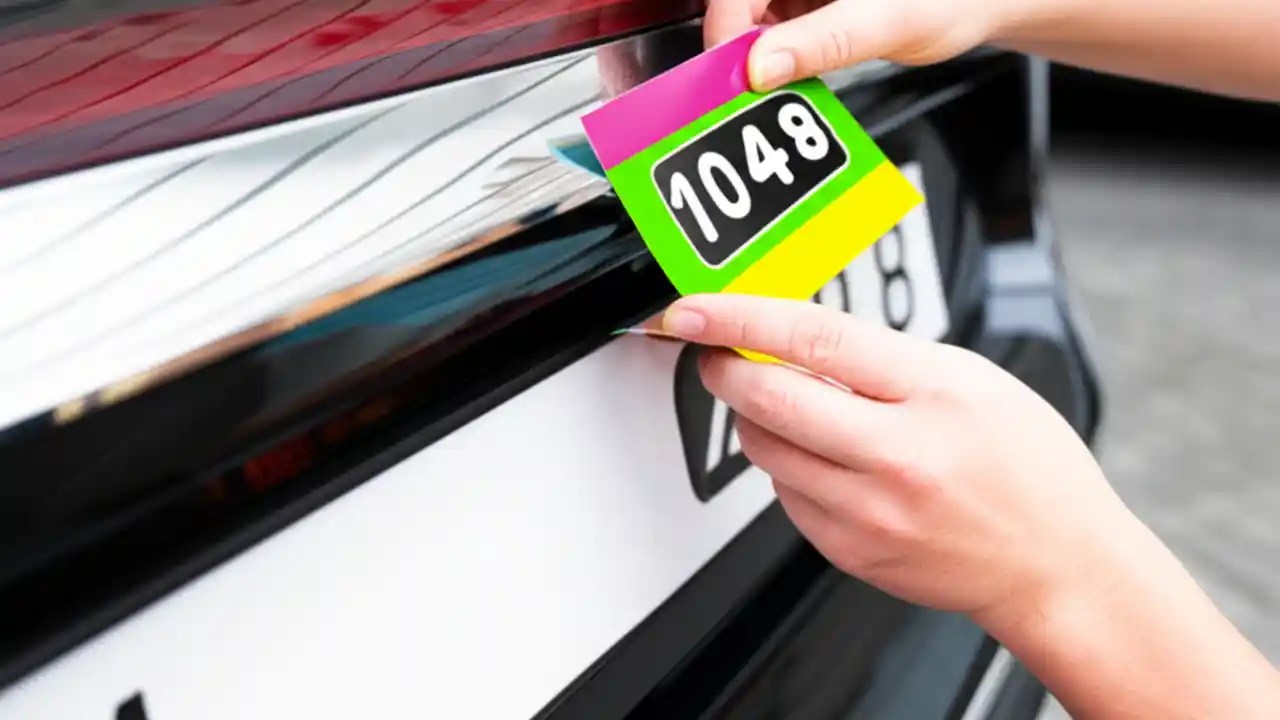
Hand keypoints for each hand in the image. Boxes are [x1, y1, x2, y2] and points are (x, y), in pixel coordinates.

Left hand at [660, 294, 1142, 625]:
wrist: (1053, 566)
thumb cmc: (1025, 467)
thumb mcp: (971, 379)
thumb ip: (880, 358)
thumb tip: (793, 338)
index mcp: (934, 396)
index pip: (815, 339)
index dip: (741, 316)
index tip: (697, 307)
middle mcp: (898, 457)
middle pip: (770, 400)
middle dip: (724, 367)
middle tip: (718, 352)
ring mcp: (870, 511)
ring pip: (765, 449)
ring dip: (753, 417)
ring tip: (788, 405)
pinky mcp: (849, 550)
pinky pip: (784, 493)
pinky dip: (787, 464)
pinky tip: (825, 457)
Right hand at [705, 0, 1008, 89]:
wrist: (982, 1)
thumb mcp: (881, 22)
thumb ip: (819, 44)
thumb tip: (762, 68)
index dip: (725, 33)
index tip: (733, 75)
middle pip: (739, 8)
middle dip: (739, 50)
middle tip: (745, 92)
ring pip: (753, 24)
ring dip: (756, 60)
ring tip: (771, 89)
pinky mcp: (809, 8)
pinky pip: (776, 35)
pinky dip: (777, 62)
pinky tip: (792, 78)